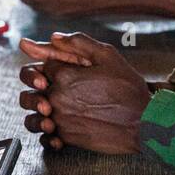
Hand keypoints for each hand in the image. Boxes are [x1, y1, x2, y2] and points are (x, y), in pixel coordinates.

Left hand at [18, 34, 148, 154]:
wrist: (143, 123)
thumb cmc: (128, 90)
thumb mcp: (108, 56)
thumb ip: (79, 43)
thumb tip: (54, 37)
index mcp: (65, 75)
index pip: (43, 65)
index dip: (51, 64)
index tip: (62, 68)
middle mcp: (57, 97)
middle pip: (31, 88)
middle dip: (37, 83)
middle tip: (49, 85)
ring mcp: (60, 119)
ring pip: (32, 115)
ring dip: (37, 110)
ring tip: (50, 108)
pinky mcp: (66, 137)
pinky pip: (44, 137)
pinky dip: (46, 133)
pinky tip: (57, 127)